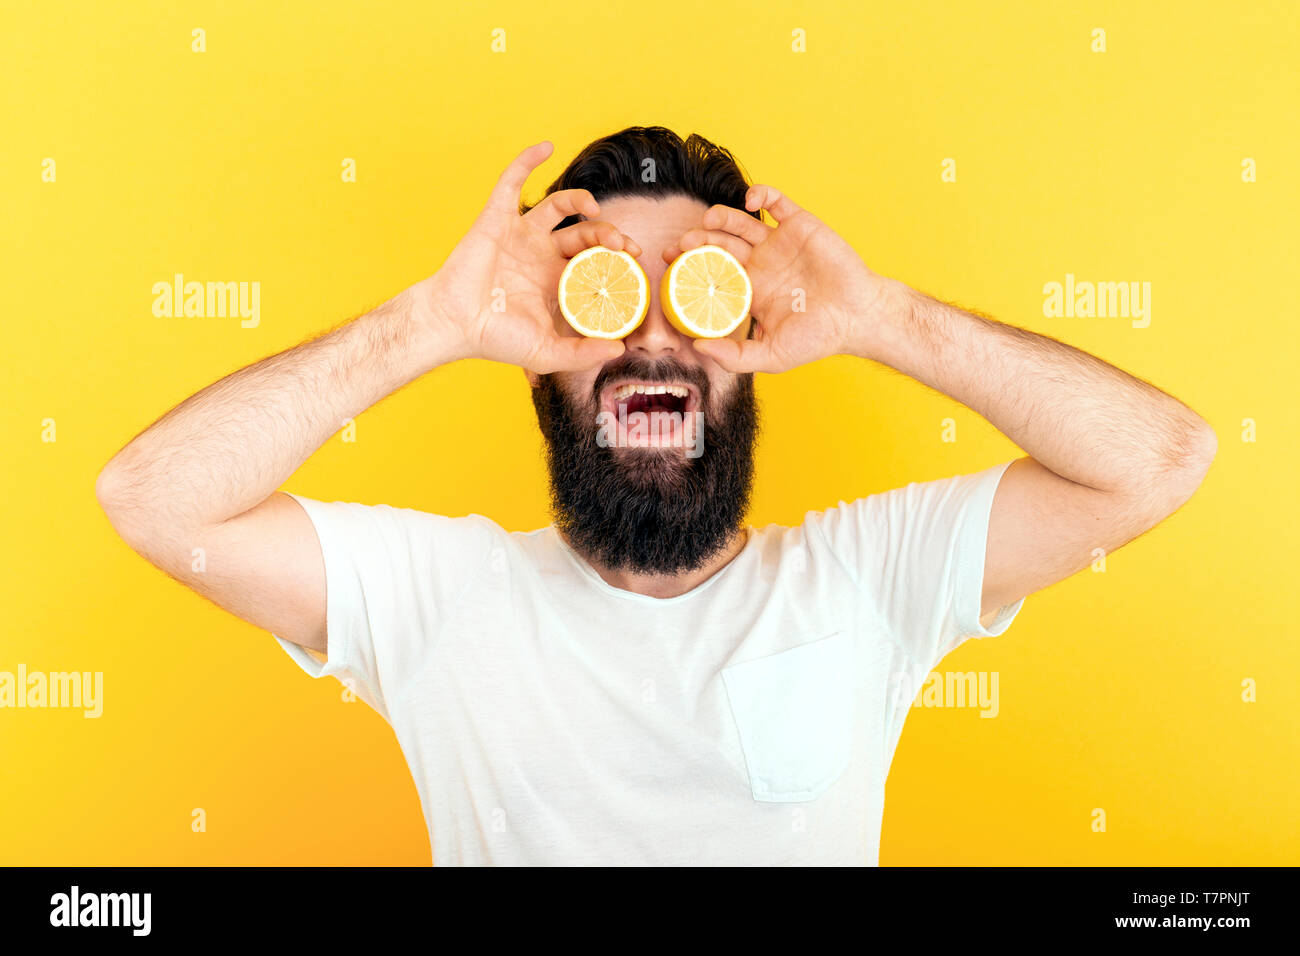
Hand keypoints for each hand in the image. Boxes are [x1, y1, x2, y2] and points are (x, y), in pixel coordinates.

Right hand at [412, 141, 638, 373]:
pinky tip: (546, 147)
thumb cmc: (496, 339)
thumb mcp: (547, 353)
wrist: (455, 324)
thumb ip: (582, 353)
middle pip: (584, 232)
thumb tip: (619, 350)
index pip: (594, 261)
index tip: (635, 259)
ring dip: (580, 199)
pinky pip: (511, 182)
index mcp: (555, 281)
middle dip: (607, 234)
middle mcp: (541, 254)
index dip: (616, 257)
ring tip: (595, 208)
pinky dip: (527, 161)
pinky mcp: (496, 218)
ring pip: (557, 205)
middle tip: (622, 245)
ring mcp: (519, 234)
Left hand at [666, 185, 890, 372]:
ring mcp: (778, 243)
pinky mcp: (799, 225)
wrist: (858, 317)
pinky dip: (761, 194)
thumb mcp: (771, 356)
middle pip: (719, 245)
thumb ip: (734, 356)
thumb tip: (696, 347)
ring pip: (741, 222)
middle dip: (697, 242)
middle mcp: (760, 264)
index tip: (669, 265)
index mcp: (749, 290)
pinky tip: (749, 198)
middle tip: (681, 245)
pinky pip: (776, 202)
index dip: (689, 267)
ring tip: (709, 220)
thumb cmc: (817, 338)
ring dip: (720, 217)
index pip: (711, 273)